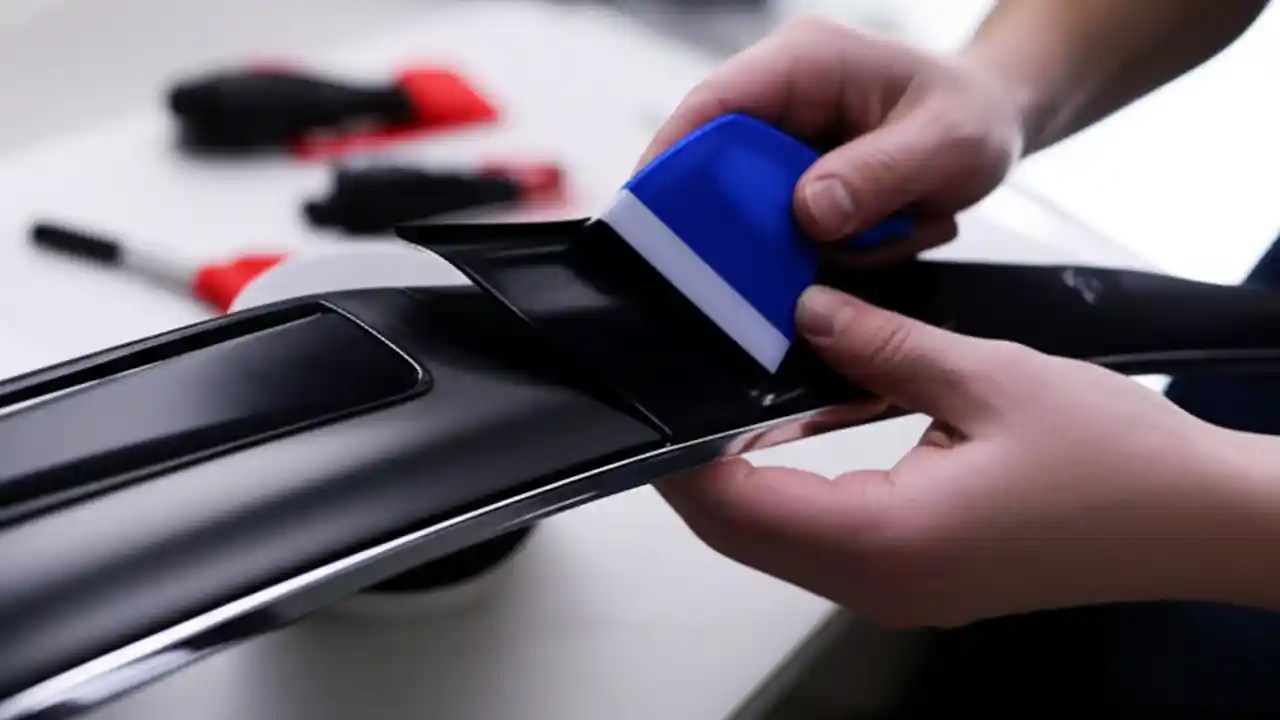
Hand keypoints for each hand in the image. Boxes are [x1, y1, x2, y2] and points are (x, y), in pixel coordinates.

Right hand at [638, 16, 1027, 262]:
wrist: (997, 120)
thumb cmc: (975, 113)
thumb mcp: (947, 144)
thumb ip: (880, 176)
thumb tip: (808, 211)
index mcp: (807, 61)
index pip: (714, 103)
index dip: (671, 156)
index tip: (648, 214)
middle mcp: (785, 96)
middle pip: (719, 166)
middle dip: (753, 222)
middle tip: (796, 260)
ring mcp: (788, 139)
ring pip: (753, 209)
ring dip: (810, 243)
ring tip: (886, 233)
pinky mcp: (798, 177)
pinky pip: (783, 227)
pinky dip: (826, 251)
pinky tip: (881, 236)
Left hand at [658, 286, 1279, 627]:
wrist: (1192, 522)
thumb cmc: (1115, 464)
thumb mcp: (987, 377)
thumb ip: (881, 344)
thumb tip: (804, 315)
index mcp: (887, 542)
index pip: (736, 510)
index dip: (680, 461)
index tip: (657, 403)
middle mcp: (879, 584)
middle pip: (743, 535)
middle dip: (696, 470)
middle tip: (681, 392)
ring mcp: (896, 591)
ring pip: (776, 542)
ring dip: (738, 480)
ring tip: (720, 404)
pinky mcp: (916, 577)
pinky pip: (821, 540)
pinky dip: (788, 489)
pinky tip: (788, 431)